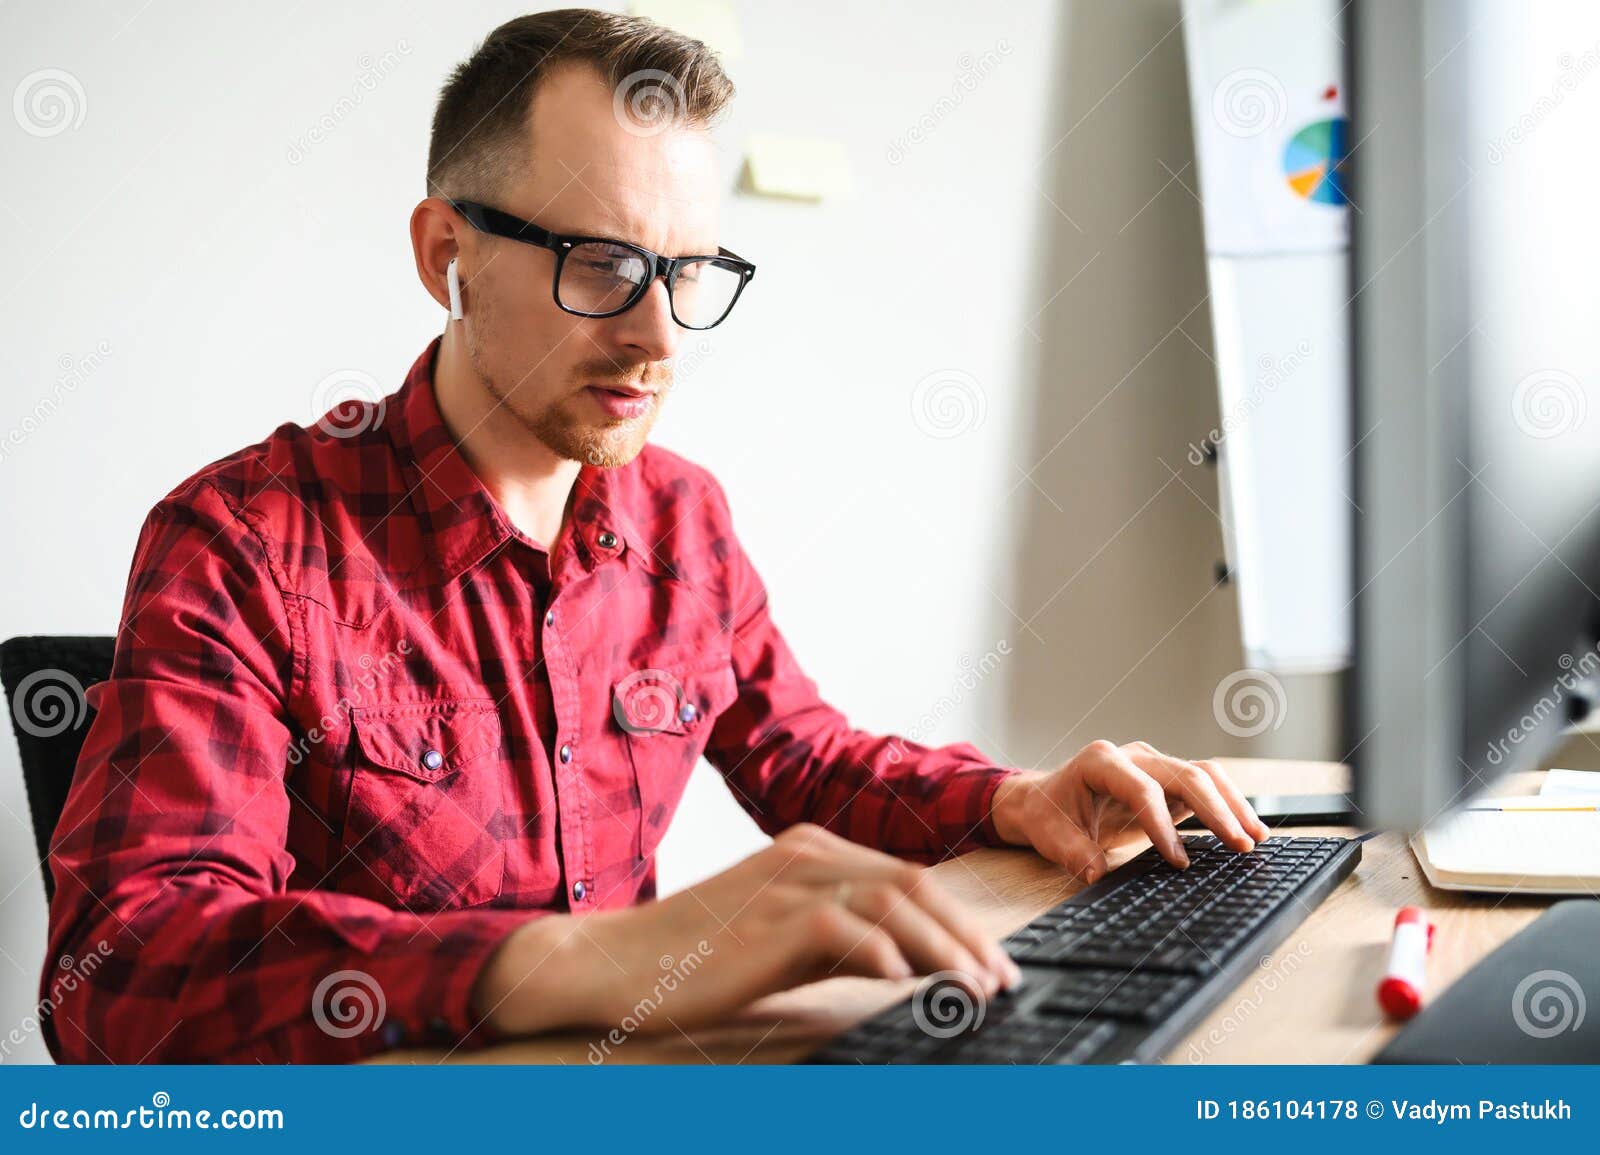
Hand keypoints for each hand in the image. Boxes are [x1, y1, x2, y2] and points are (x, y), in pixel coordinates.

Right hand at [474, 822, 1021, 1038]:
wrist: (613, 961)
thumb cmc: (694, 956)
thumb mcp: (779, 936)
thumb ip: (838, 935)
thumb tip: (908, 964)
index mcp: (810, 847)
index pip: (907, 875)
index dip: (958, 918)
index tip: (989, 962)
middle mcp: (806, 852)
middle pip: (913, 883)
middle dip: (966, 934)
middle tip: (998, 980)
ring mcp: (787, 880)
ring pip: (893, 901)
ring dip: (943, 949)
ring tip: (972, 989)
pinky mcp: (769, 917)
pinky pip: (847, 929)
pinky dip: (889, 956)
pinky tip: (910, 985)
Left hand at [989, 740, 1270, 882]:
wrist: (1048, 800)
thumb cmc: (1049, 814)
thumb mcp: (1049, 835)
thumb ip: (1071, 851)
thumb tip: (1094, 871)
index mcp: (1101, 762)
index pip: (1141, 789)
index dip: (1161, 824)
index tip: (1178, 860)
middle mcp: (1134, 757)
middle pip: (1185, 774)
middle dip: (1215, 810)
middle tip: (1240, 845)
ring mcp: (1155, 766)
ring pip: (1204, 775)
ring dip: (1232, 804)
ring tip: (1255, 837)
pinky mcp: (1170, 781)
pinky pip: (1206, 787)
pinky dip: (1229, 805)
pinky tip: (1248, 830)